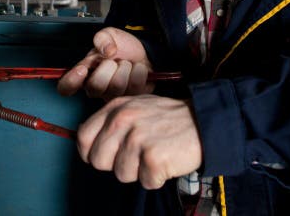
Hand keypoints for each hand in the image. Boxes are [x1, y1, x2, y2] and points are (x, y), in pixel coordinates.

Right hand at [57, 27, 153, 99]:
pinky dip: (138, 71)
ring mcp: (113, 95)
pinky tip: (136, 69)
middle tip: (114, 60)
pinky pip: (134, 86)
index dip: (71, 81)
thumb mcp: (109, 35)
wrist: (145, 52)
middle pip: (95, 87)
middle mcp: (96, 88)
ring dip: (125, 68)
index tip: (83, 69)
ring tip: (126, 63)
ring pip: (116, 86)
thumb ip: (102, 38)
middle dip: (108, 67)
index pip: (66, 87)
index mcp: (84, 73)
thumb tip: (106, 51)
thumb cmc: (123, 47)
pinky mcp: (130, 98)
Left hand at [77, 95, 202, 188]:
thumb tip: (90, 146)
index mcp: (116, 107)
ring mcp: (138, 139)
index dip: (91, 152)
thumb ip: (113, 122)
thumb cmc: (170, 118)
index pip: (83, 137)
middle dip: (116, 165)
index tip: (106, 156)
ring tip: (156, 154)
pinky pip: (145, 182)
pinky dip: (157, 178)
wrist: (205, 121)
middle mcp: (123, 120)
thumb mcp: (137, 107)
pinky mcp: (153, 158)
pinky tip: (167, 160)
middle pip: (98, 160)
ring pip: (121, 174)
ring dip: (139, 172)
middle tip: (137, 156)